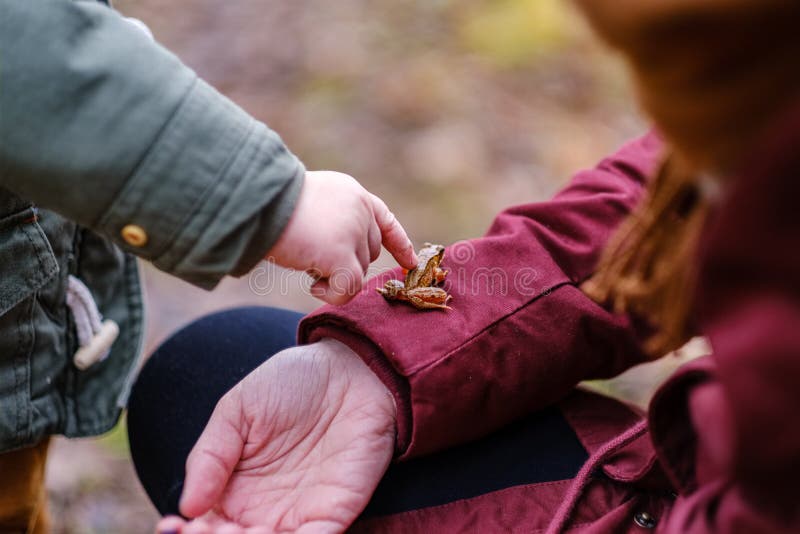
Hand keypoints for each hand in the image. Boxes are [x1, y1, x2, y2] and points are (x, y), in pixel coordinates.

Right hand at [156, 339, 397, 533]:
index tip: (177, 526)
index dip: (187, 533)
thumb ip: (210, 455)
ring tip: (240, 531)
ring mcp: (300, 514)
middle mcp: (263, 510)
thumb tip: (188, 506)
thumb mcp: (237, 410)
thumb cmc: (292, 383)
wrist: (351, 367)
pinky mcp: (336, 513)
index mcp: (232, 490)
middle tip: (211, 529)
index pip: (204, 528)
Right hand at [267, 171, 416, 304]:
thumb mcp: (310, 204)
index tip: (411, 263)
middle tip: (310, 258)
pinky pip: (349, 289)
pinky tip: (314, 286)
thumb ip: (333, 222)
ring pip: (359, 274)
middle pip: (367, 255)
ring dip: (333, 278)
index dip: (399, 244)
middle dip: (344, 265)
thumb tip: (339, 257)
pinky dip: (333, 295)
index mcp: (353, 194)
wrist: (256, 203)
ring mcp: (354, 232)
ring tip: (304, 261)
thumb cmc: (269, 205)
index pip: (385, 221)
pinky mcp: (342, 254)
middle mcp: (360, 210)